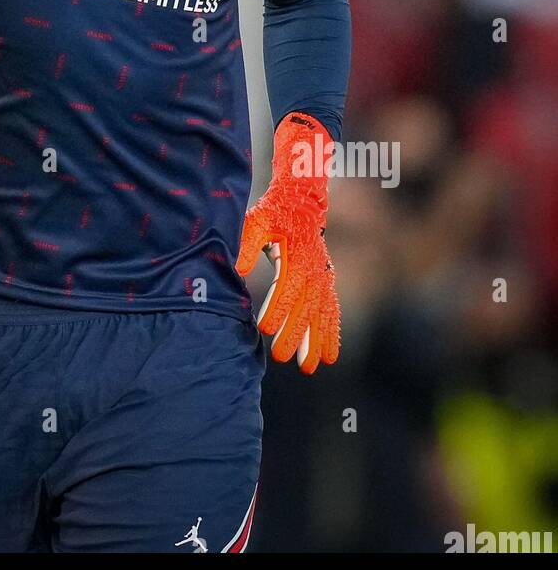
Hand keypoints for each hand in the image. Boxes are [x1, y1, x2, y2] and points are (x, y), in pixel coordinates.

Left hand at [235, 112, 340, 374]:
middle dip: (295, 333)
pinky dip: (331, 333)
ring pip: (321, 314)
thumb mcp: (256, 221)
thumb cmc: (273, 213)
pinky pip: (332, 310)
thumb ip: (247, 244)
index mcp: (295, 255)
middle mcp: (313, 269)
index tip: (267, 329)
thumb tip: (238, 267)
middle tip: (283, 358)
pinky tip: (328, 355)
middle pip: (304, 307)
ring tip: (310, 367)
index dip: (277, 308)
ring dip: (316, 341)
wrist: (302, 202)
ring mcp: (323, 276)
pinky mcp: (326, 281)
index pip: (286, 287)